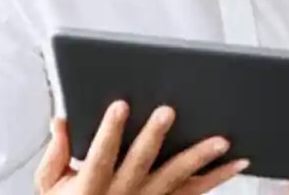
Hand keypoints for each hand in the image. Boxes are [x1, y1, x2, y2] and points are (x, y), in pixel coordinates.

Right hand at [34, 101, 249, 194]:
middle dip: (155, 136)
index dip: (110, 131)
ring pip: (177, 179)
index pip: (100, 157)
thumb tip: (60, 119)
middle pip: (141, 164)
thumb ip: (56, 153)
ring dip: (200, 158)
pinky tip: (238, 161)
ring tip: (221, 140)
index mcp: (91, 188)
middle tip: (168, 110)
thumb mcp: (50, 186)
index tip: (119, 103)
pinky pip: (196, 192)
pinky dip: (219, 177)